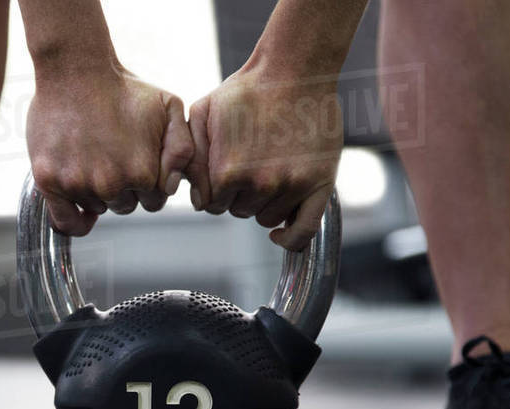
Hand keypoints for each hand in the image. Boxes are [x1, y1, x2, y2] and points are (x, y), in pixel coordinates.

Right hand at [27, 67, 194, 235]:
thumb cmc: (122, 89)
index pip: (154, 201)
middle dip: (125, 188)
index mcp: (141, 172)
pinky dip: (77, 222)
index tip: (138, 163)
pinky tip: (83, 212)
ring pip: (98, 209)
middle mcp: (110, 184)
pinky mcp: (49, 182)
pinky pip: (65, 223)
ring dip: (99, 193)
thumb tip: (172, 187)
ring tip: (94, 158)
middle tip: (114, 156)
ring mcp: (77, 184)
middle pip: (126, 207)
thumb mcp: (169, 108)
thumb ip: (182, 148)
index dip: (149, 184)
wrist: (76, 70)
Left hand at [186, 64, 342, 250]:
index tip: (223, 174)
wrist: (294, 69)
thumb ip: (190, 156)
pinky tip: (279, 234)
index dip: (214, 191)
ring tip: (268, 172)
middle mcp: (260, 184)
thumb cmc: (246, 90)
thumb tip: (193, 196)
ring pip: (266, 219)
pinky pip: (303, 231)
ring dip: (263, 204)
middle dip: (238, 195)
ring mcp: (291, 186)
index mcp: (228, 172)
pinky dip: (290, 239)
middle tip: (249, 164)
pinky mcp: (319, 185)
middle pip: (238, 211)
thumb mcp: (202, 114)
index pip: (210, 205)